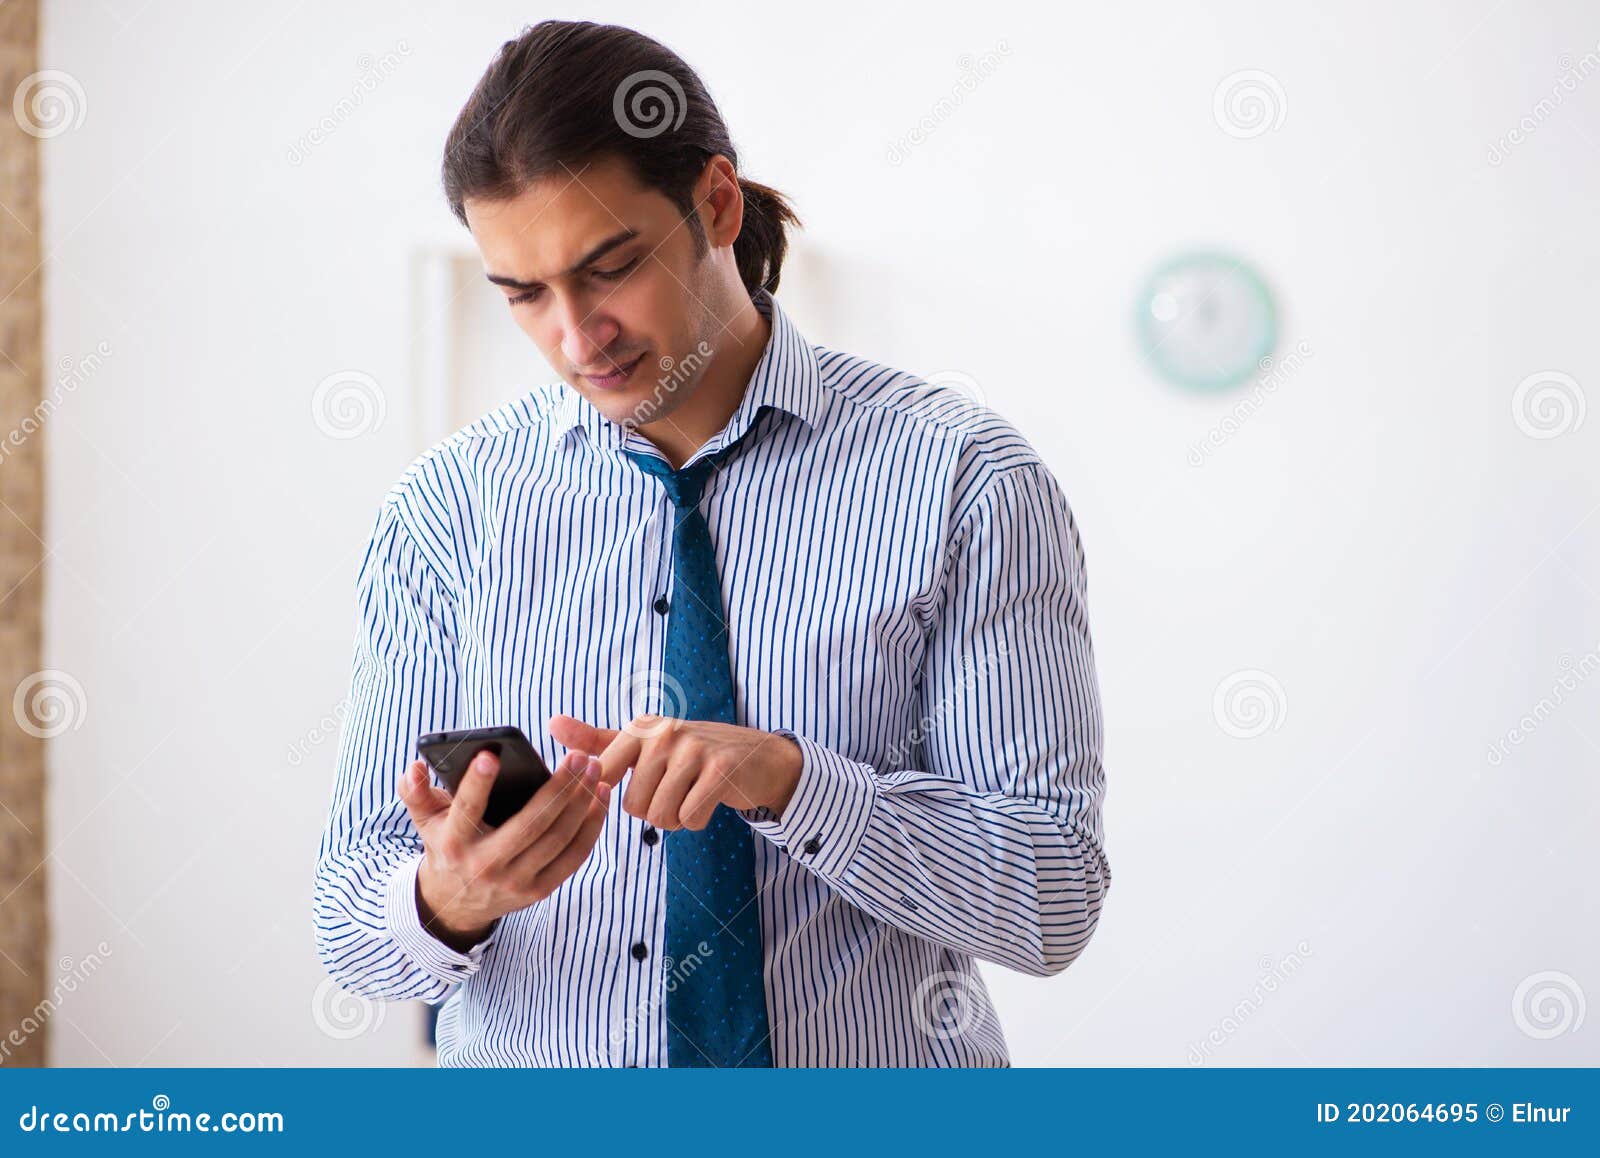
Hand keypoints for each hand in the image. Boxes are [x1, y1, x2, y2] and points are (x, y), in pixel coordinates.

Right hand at [398, 748, 610, 951]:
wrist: (456, 904)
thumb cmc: (446, 847)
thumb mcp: (424, 821)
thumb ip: (415, 792)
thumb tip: (414, 767)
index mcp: (454, 844)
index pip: (466, 810)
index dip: (477, 783)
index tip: (491, 755)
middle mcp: (485, 865)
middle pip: (529, 825)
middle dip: (558, 789)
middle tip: (579, 756)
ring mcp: (515, 881)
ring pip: (557, 839)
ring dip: (581, 803)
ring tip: (595, 770)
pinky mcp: (538, 890)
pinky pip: (573, 857)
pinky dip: (590, 828)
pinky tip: (599, 799)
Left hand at [548, 713, 801, 831]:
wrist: (757, 757)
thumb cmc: (692, 754)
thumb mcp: (644, 743)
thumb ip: (597, 740)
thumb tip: (551, 724)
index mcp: (640, 728)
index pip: (604, 777)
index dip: (619, 796)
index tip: (646, 784)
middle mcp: (664, 733)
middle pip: (634, 806)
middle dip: (655, 810)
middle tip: (676, 790)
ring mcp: (693, 750)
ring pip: (662, 816)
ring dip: (677, 818)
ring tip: (691, 794)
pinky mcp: (719, 770)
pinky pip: (690, 819)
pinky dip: (698, 820)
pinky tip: (709, 799)